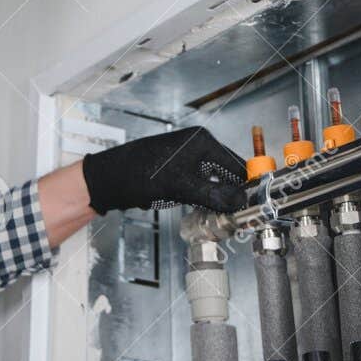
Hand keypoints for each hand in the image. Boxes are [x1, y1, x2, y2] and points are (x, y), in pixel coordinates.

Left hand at [81, 127, 246, 214]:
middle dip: (231, 195)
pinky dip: (204, 199)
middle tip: (237, 217)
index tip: (251, 207)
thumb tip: (240, 200)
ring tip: (222, 218)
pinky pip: (200, 186)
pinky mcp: (178, 171)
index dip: (245, 186)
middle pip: (226, 173)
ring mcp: (187, 159)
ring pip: (213, 182)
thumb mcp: (180, 186)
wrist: (109, 179)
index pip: (235, 165)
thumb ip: (213, 194)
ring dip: (217, 199)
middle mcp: (197, 146)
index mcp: (202, 141)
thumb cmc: (139, 174)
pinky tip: (204, 213)